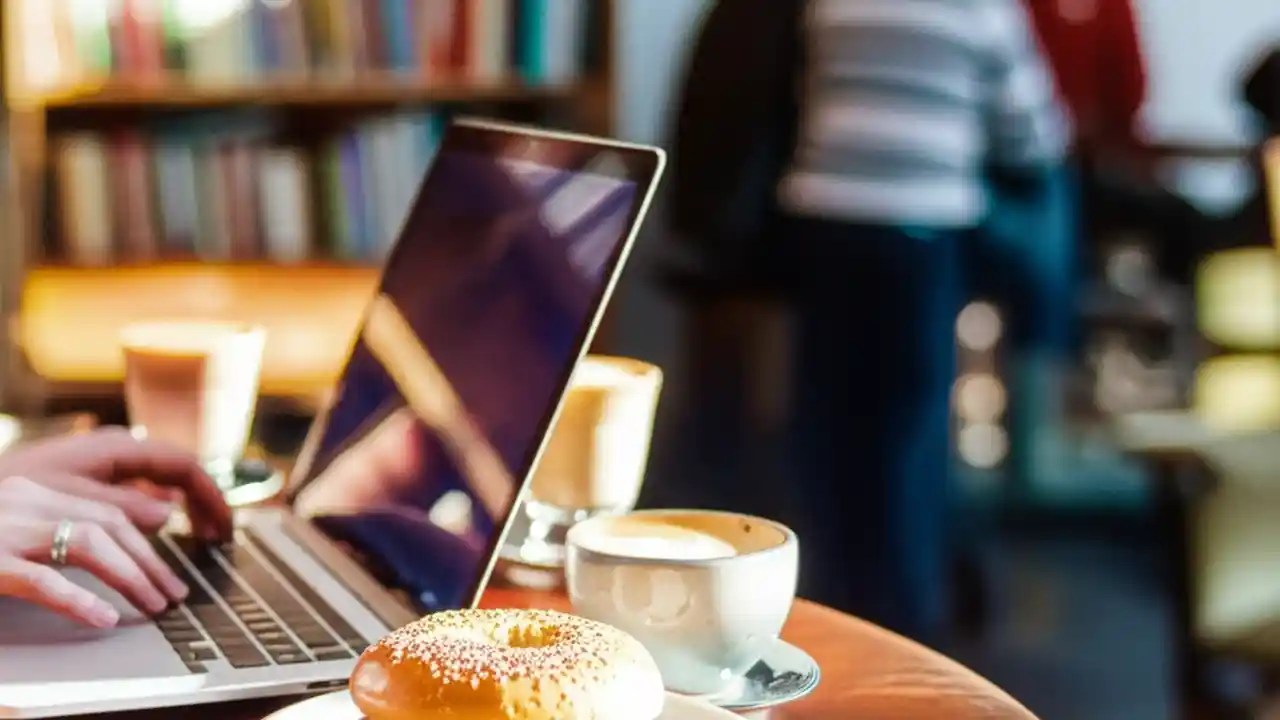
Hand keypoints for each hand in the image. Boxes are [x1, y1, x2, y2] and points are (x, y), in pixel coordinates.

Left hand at [0, 427, 232, 540]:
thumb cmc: (12, 493)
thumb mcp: (69, 503)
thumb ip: (120, 507)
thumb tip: (167, 514)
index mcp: (119, 448)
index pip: (185, 467)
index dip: (211, 499)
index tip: (224, 531)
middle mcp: (118, 447)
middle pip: (178, 472)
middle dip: (202, 505)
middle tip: (217, 539)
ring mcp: (106, 459)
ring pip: (161, 480)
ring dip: (183, 510)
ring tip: (196, 538)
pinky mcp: (93, 474)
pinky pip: (142, 488)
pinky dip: (160, 508)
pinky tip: (161, 529)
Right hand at [0, 475, 188, 627]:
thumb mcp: (14, 531)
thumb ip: (58, 533)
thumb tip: (127, 542)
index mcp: (34, 493)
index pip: (108, 511)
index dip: (146, 543)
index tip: (167, 572)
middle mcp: (24, 500)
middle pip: (109, 523)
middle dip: (150, 560)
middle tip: (175, 593)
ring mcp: (5, 529)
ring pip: (89, 543)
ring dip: (131, 575)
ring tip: (154, 604)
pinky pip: (43, 580)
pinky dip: (79, 599)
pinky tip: (104, 617)